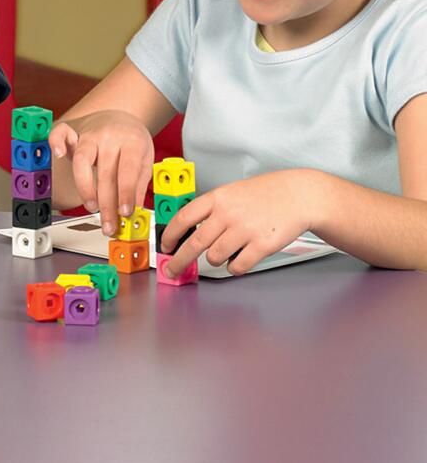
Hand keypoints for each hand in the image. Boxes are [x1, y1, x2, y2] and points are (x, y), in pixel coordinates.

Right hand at [49, 110, 153, 235]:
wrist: (120, 115)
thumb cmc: (132, 141)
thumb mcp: (145, 159)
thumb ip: (139, 184)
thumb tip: (134, 212)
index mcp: (132, 142)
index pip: (128, 171)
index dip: (126, 194)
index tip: (125, 213)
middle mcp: (109, 136)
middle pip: (105, 173)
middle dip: (106, 204)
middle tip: (109, 225)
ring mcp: (90, 134)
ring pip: (82, 161)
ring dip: (86, 188)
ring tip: (92, 208)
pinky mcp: (75, 133)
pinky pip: (60, 134)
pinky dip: (56, 143)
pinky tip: (59, 156)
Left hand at [161, 169, 319, 276]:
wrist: (297, 195)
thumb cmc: (264, 195)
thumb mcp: (231, 193)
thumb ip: (211, 210)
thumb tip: (189, 232)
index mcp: (217, 198)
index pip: (183, 217)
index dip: (170, 235)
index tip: (165, 246)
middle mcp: (228, 214)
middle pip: (194, 242)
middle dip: (179, 260)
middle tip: (171, 270)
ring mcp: (245, 230)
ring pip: (215, 256)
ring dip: (215, 259)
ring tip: (224, 252)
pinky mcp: (261, 245)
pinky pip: (237, 266)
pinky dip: (234, 267)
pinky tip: (239, 259)